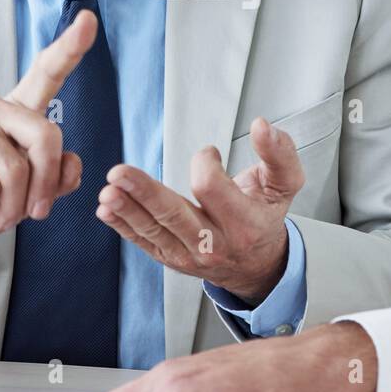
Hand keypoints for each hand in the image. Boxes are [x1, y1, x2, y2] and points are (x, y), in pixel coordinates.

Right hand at [0, 12, 95, 271]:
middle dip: (43, 187)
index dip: (70, 47)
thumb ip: (55, 180)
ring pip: (17, 171)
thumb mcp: (26, 197)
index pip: (46, 73)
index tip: (88, 20)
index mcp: (16, 112)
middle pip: (46, 136)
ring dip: (8, 204)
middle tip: (24, 210)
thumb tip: (73, 163)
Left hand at [96, 117, 304, 302]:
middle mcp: (214, 244)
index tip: (208, 154)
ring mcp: (189, 256)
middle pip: (174, 214)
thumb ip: (279, 153)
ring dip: (127, 208)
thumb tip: (263, 126)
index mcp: (244, 224)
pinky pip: (143, 242)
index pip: (212, 189)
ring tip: (108, 190)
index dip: (205, 163)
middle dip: (144, 191)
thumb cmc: (264, 217)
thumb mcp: (284, 185)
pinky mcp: (169, 258)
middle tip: (118, 173)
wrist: (257, 265)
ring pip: (154, 229)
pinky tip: (106, 210)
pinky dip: (122, 226)